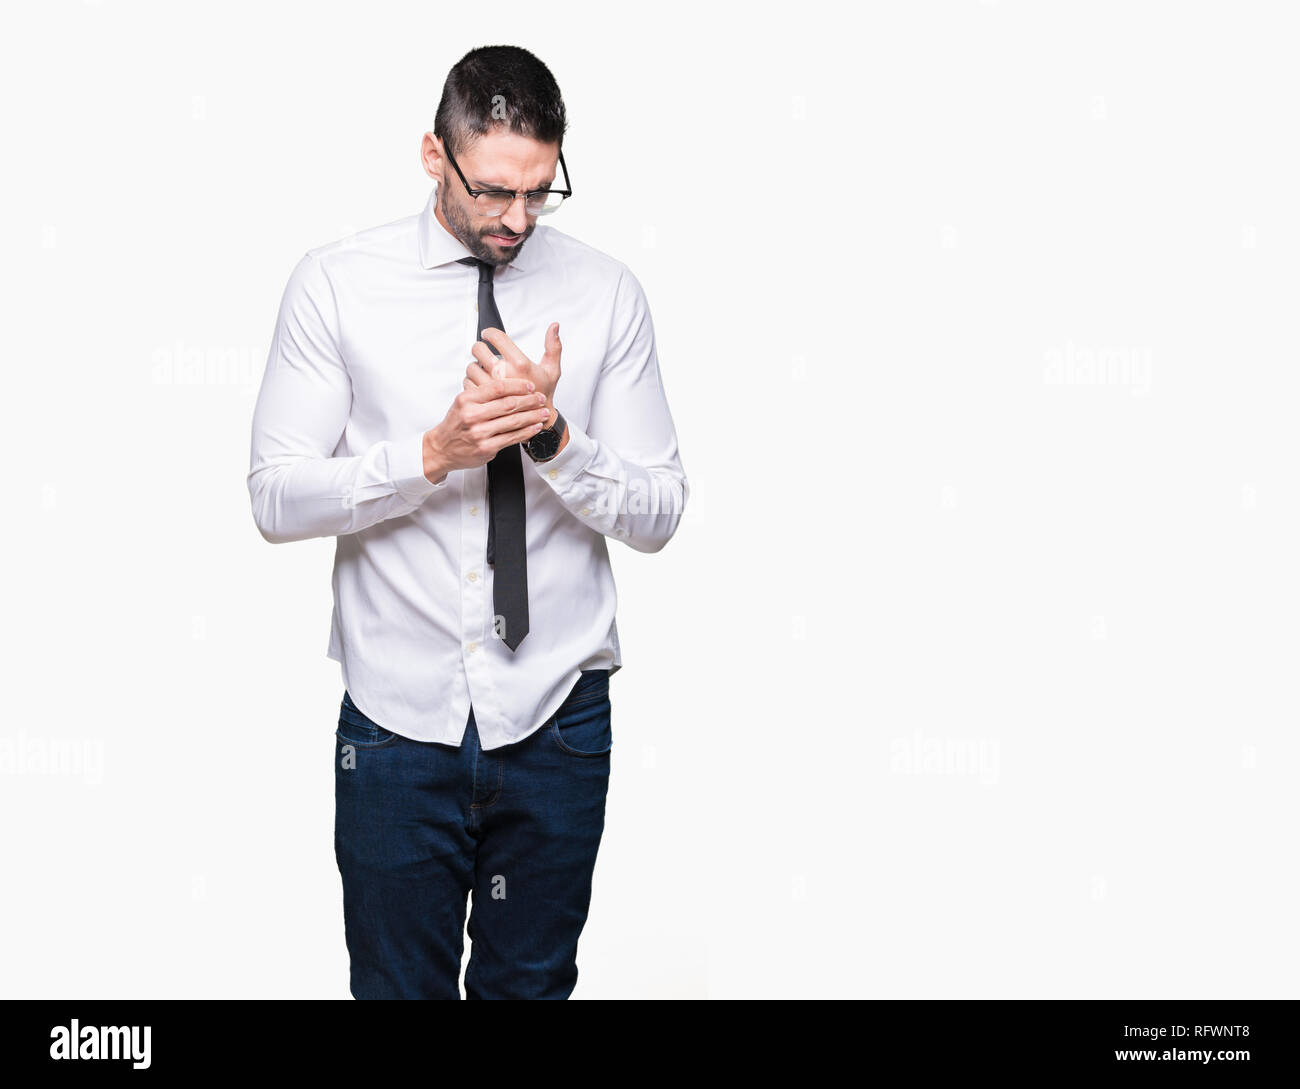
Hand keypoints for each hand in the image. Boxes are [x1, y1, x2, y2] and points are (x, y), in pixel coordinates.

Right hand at [422, 375, 551, 482]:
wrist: (442, 448)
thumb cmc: (456, 424)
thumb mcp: (464, 402)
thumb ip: (483, 392)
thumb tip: (508, 380)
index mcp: (467, 400)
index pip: (497, 387)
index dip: (517, 385)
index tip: (530, 385)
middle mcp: (472, 416)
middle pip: (508, 404)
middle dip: (529, 400)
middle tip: (541, 398)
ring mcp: (479, 433)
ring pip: (513, 421)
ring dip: (533, 416)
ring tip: (544, 412)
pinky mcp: (486, 448)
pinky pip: (512, 438)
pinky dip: (527, 431)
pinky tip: (535, 426)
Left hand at [469, 323, 561, 422]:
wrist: (536, 420)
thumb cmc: (543, 394)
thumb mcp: (552, 370)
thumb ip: (553, 346)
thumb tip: (554, 326)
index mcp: (519, 364)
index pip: (496, 337)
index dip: (489, 332)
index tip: (488, 334)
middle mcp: (503, 374)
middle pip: (478, 349)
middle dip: (479, 347)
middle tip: (483, 351)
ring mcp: (491, 388)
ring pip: (470, 366)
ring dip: (475, 366)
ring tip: (483, 369)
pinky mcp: (481, 399)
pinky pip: (468, 382)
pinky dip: (472, 381)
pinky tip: (481, 383)